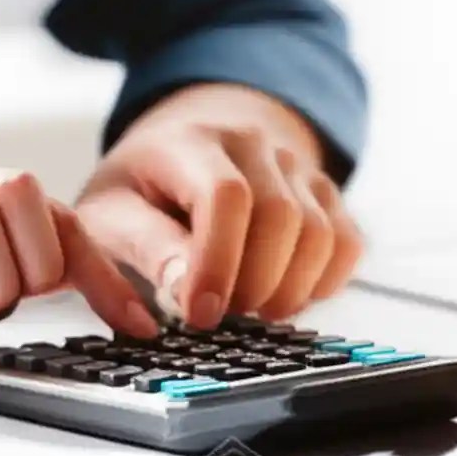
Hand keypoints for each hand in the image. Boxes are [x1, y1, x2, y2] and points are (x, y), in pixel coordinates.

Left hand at [76, 83, 363, 327]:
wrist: (189, 143)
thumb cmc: (143, 188)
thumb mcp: (110, 213)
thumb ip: (143, 247)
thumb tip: (184, 291)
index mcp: (192, 141)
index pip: (225, 195)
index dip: (217, 262)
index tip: (199, 313)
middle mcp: (254, 143)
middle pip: (280, 216)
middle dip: (253, 282)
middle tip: (222, 314)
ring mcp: (297, 166)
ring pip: (319, 234)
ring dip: (287, 290)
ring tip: (249, 308)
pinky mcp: (325, 193)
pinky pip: (346, 244)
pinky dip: (321, 285)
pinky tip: (282, 295)